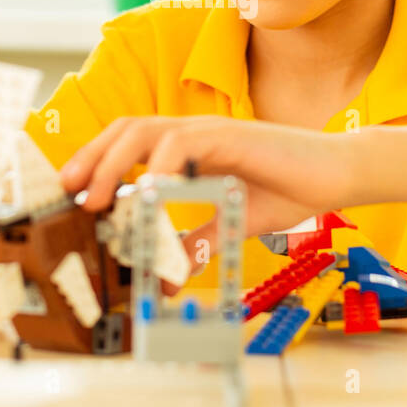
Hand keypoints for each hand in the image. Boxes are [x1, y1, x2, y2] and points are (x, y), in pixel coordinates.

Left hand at [60, 116, 359, 258]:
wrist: (337, 173)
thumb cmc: (288, 191)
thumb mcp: (232, 224)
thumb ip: (198, 243)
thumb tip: (168, 277)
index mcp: (188, 149)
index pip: (130, 143)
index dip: (97, 161)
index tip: (72, 192)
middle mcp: (194, 133)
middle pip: (127, 129)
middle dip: (91, 158)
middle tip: (69, 192)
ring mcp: (212, 130)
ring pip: (146, 130)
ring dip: (115, 163)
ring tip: (98, 198)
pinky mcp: (233, 135)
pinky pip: (185, 143)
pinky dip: (160, 167)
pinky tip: (150, 193)